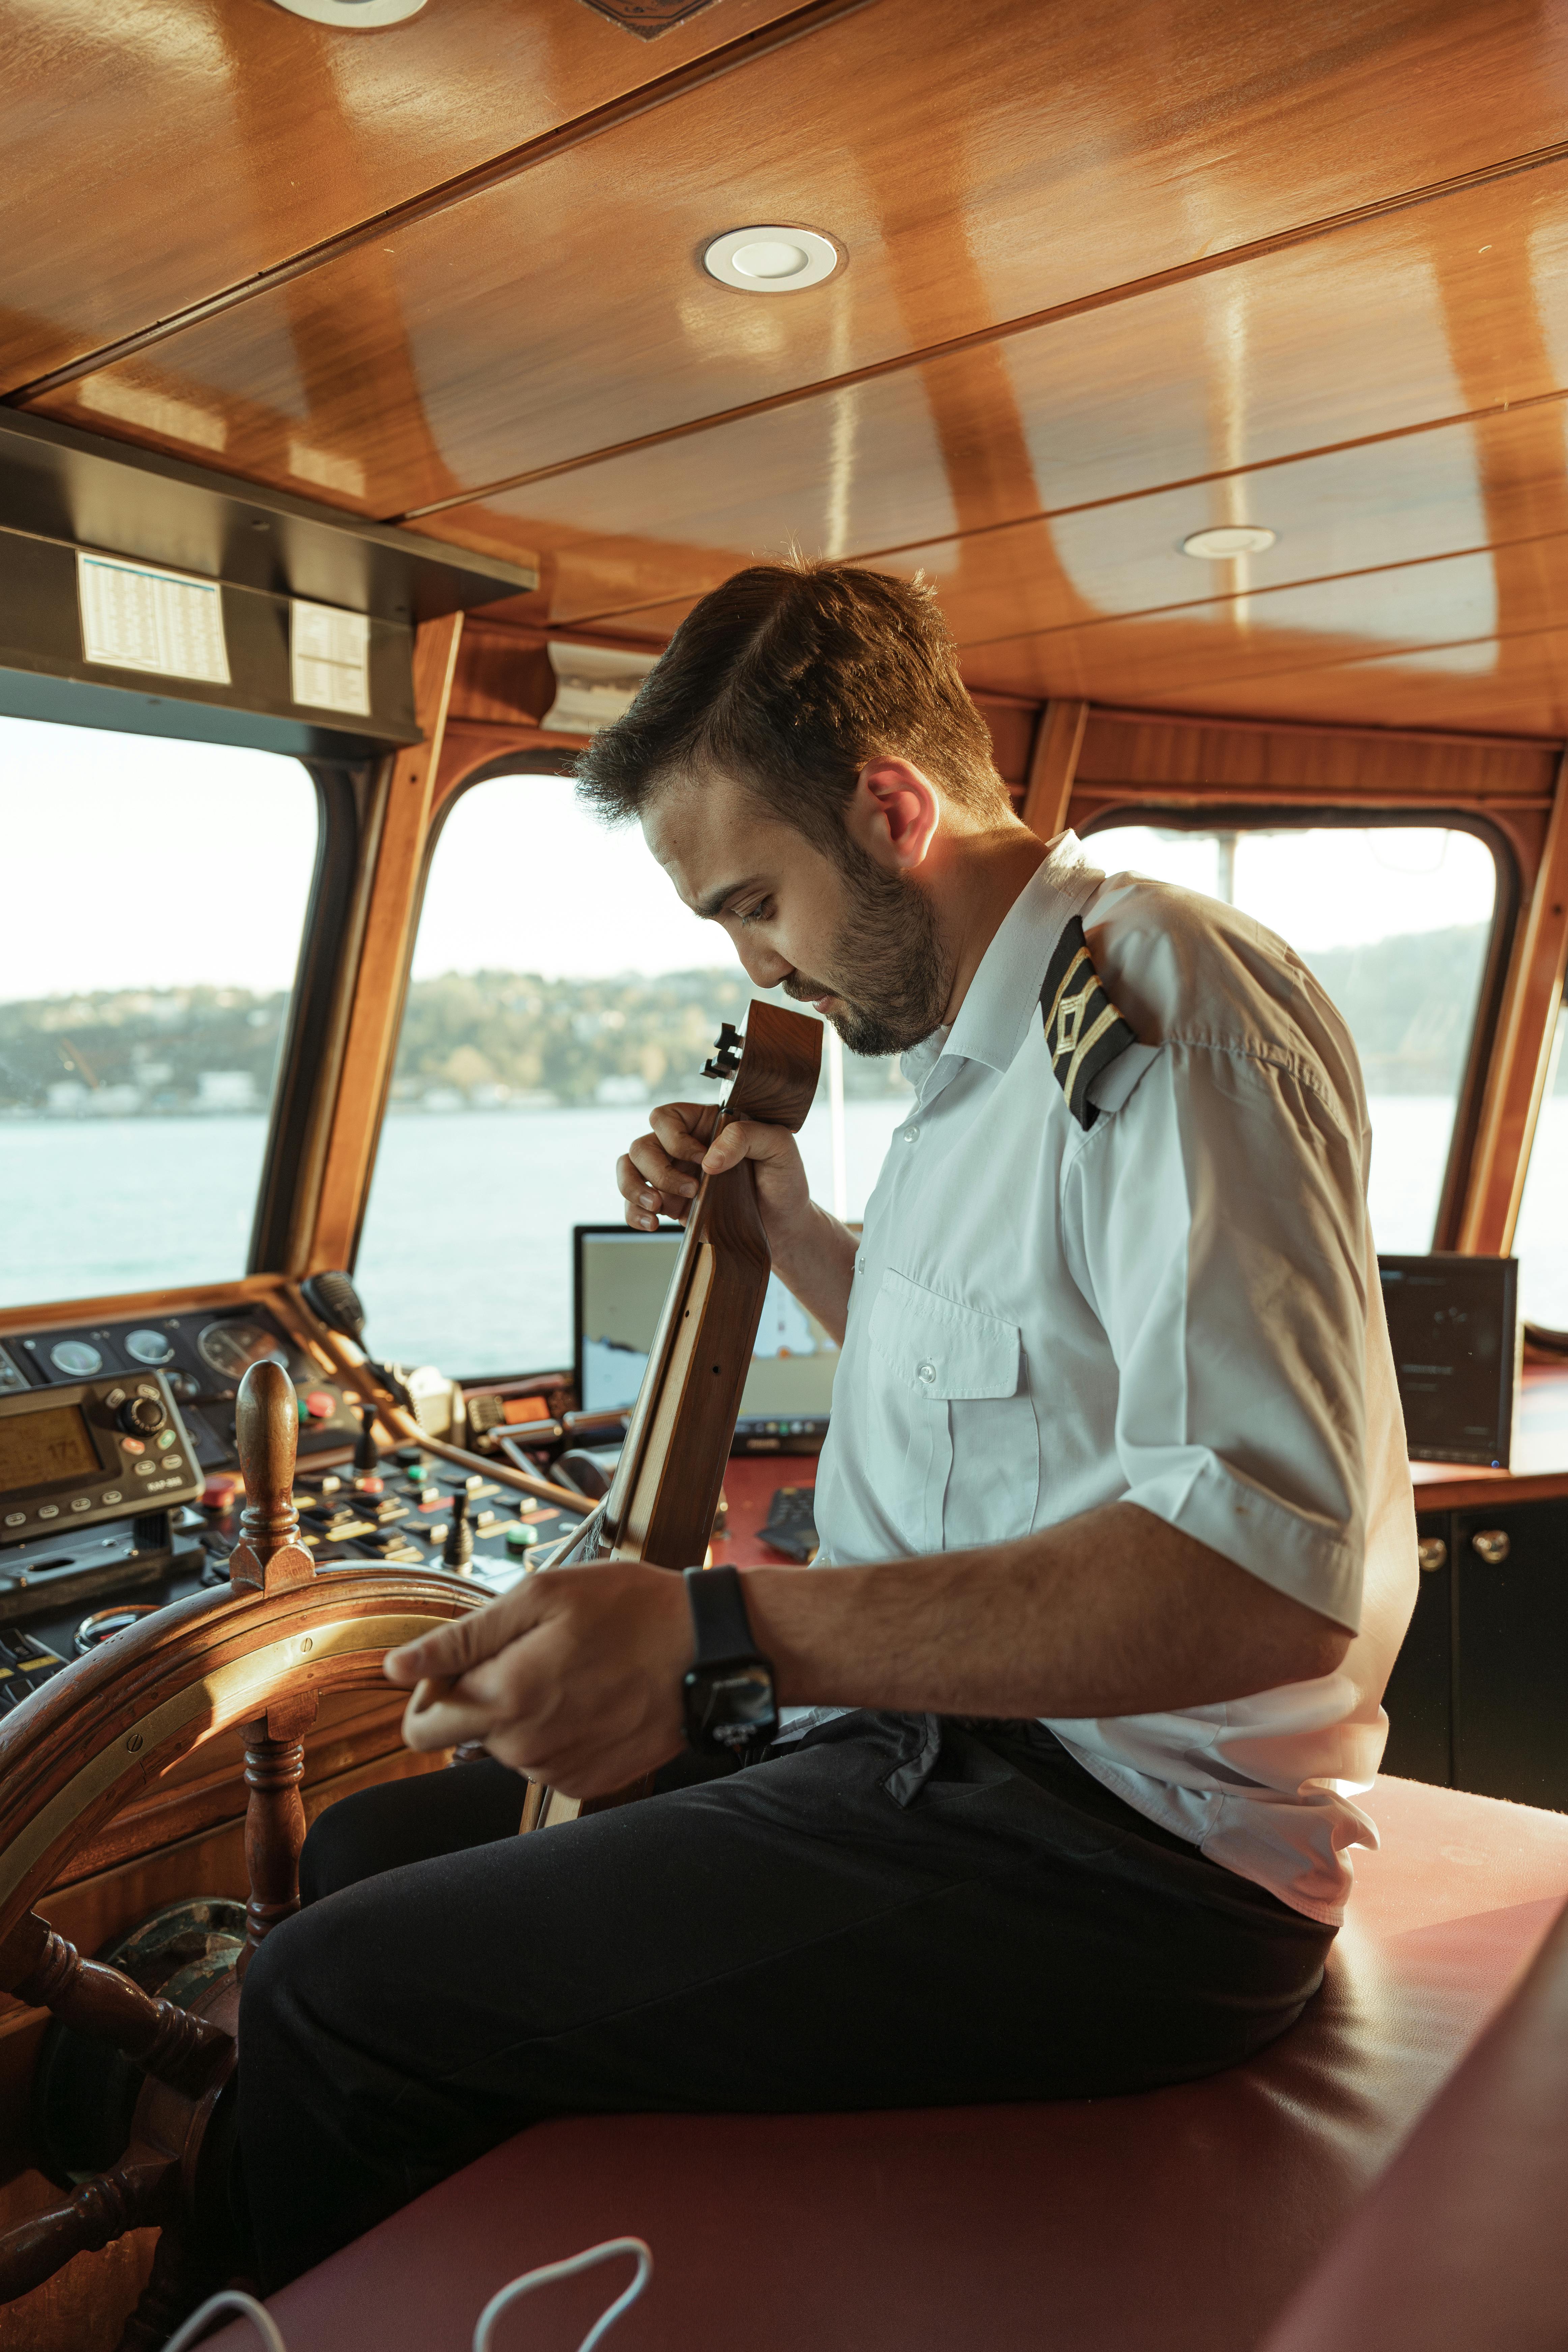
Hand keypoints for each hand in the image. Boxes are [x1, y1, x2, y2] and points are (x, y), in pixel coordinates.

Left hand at [383, 1563, 692, 1795]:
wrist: (707, 1652)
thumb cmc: (630, 1610)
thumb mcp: (542, 1596)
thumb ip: (462, 1638)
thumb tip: (397, 1667)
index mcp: (505, 1698)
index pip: (421, 1723)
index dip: (434, 1687)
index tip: (472, 1657)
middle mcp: (525, 1748)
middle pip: (463, 1735)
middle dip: (478, 1697)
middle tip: (529, 1655)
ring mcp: (559, 1770)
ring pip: (508, 1745)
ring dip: (523, 1710)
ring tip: (574, 1669)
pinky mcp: (590, 1780)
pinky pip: (547, 1758)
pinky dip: (558, 1729)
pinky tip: (592, 1695)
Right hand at [617, 1099, 810, 1251]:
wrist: (785, 1225)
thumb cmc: (784, 1180)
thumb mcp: (779, 1146)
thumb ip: (746, 1136)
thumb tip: (708, 1160)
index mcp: (706, 1123)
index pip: (666, 1117)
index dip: (675, 1138)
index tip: (704, 1160)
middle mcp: (684, 1146)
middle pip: (642, 1146)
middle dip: (660, 1171)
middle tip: (692, 1190)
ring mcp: (673, 1174)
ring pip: (628, 1169)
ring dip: (634, 1188)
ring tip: (658, 1209)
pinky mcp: (670, 1203)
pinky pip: (633, 1202)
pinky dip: (634, 1213)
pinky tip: (652, 1224)